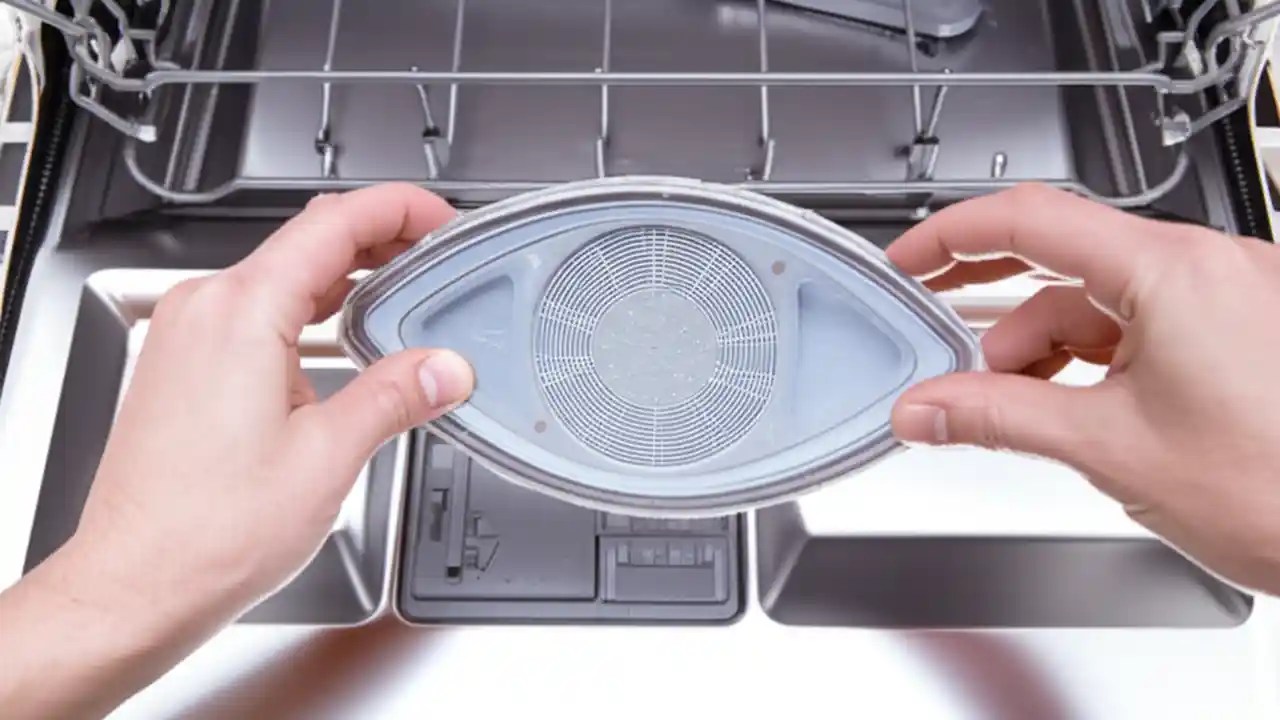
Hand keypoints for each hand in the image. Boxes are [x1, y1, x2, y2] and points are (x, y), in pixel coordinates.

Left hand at [0, 184, 473, 718]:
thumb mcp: (328, 457)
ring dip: (344, 277)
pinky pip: (254, 310)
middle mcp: (204, 309)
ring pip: (280, 275)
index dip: (397, 209)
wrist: (135, 584)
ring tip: (402, 296)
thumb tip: (445, 368)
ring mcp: (186, 334)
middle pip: (307, 241)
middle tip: (435, 257)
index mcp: (240, 312)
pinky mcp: (182, 364)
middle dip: (379, 240)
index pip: (333, 223)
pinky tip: (343, 339)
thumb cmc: (205, 531)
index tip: (438, 217)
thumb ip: (395, 397)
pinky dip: (308, 310)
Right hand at [887, 184, 1279, 594]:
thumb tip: (927, 408)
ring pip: (1105, 297)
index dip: (953, 233)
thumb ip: (1000, 418)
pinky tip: (1064, 398)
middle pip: (1066, 253)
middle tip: (930, 310)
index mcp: (1174, 272)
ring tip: (1004, 398)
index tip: (908, 257)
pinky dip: (1093, 354)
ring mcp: (1231, 296)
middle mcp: (1210, 267)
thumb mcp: (1111, 449)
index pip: (1033, 219)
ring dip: (1043, 341)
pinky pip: (1145, 321)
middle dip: (991, 290)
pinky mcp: (1243, 329)